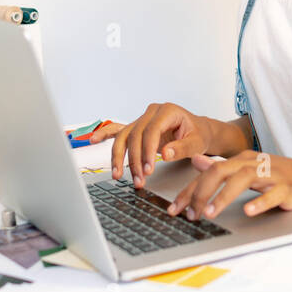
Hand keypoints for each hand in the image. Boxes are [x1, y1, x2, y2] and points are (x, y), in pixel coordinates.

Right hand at [91, 103, 212, 188]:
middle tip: (138, 180)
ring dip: (119, 157)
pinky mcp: (136, 128)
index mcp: (167, 111)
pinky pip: (118, 131)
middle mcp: (151, 112)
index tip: (148, 169)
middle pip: (135, 136)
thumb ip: (182, 148)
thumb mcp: (197, 142)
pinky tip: (92, 140)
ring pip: (124, 137)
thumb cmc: (198, 135)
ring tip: (118, 175)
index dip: (147, 151)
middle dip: (134, 160)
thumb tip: (165, 154)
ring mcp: (142, 119)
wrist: (198, 131)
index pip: (151, 131)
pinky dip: (104, 135)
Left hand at [167, 151, 291, 221]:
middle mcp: (254, 163)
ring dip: (224, 196)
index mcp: (242, 160)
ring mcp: (272, 174)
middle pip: (221, 171)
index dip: (190, 190)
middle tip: (189, 213)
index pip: (209, 172)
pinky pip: (273, 194)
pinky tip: (249, 211)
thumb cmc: (281, 175)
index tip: (175, 209)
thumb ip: (223, 166)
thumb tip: (196, 162)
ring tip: (211, 213)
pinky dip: (260, 202)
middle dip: (201, 192)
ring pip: (244, 180)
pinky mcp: (288, 187)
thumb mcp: (249, 168)